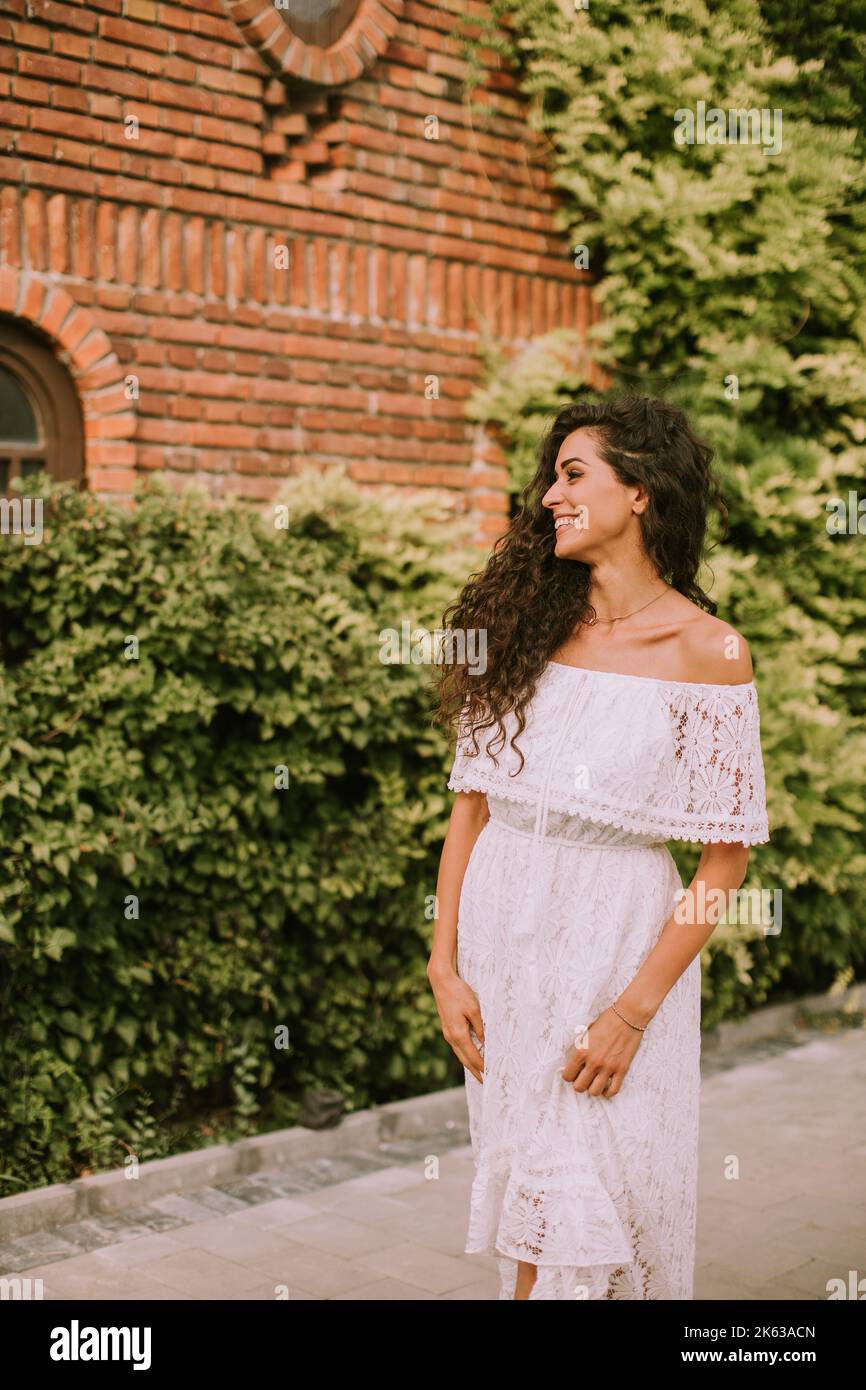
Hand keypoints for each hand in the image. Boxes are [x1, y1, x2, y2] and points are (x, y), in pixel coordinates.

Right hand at [428, 966, 484, 1083]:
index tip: (491, 1076)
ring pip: (459, 1053)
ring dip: (469, 1064)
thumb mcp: (474, 1009)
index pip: (473, 1057)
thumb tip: (485, 1043)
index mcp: (458, 1034)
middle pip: (464, 1059)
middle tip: (484, 1082)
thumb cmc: (459, 993)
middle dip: (475, 1071)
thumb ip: (480, 1028)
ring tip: (478, 1072)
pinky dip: (464, 1054)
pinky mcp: (447, 1027)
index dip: (482, 1067)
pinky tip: (469, 1054)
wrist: (441, 981)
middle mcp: (451, 1036)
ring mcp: (447, 1032)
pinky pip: (457, 1046)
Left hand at [561, 1006, 644, 1098]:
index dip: (569, 1076)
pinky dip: (608, 1092)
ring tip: (595, 1081)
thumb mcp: (586, 1032)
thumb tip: (575, 1062)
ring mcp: (608, 1067)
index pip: (567, 1075)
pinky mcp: (622, 1070)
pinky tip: (606, 1086)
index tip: (573, 1073)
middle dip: (580, 1084)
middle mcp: (594, 1061)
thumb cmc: (607, 1020)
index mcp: (582, 1050)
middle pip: (579, 1087)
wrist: (628, 1016)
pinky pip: (613, 1090)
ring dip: (593, 1088)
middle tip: (583, 1078)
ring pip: (594, 1092)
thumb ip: (580, 1048)